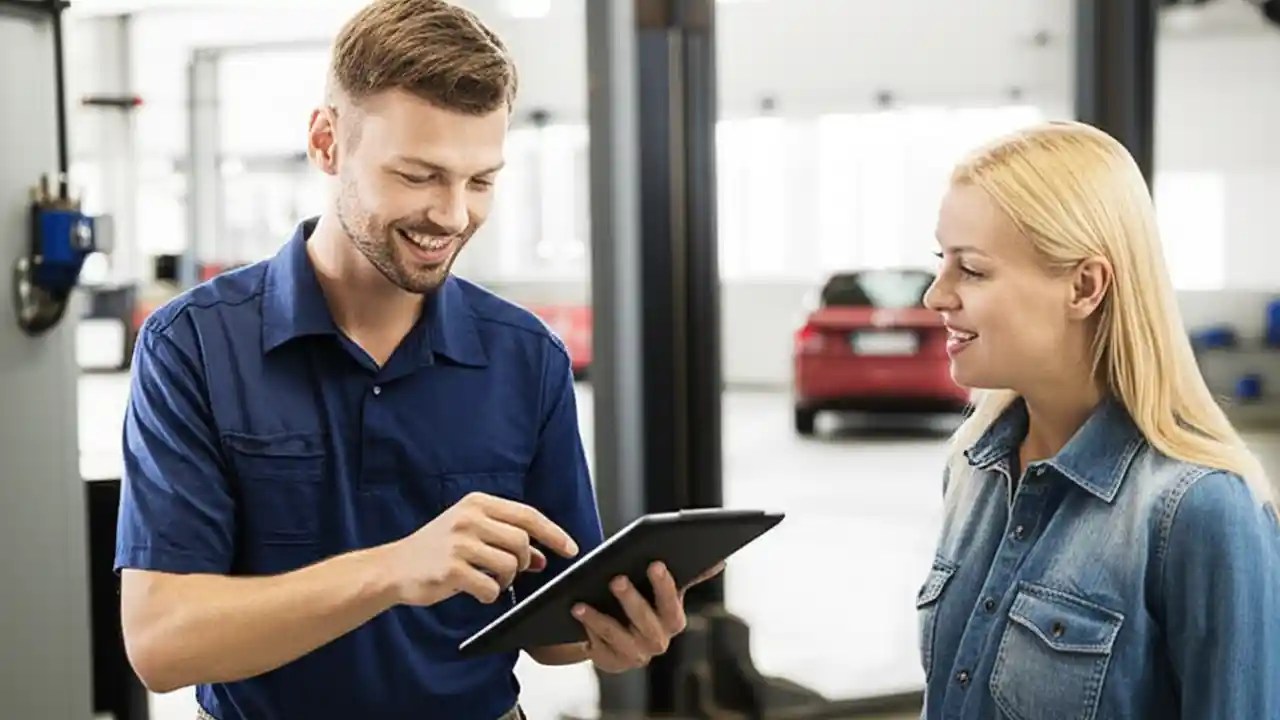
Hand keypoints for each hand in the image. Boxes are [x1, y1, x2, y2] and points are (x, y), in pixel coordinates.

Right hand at [384, 492, 578, 606]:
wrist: (393, 568)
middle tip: (513, 570)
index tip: (571, 549)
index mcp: (476, 503)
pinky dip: (490, 594)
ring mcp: (459, 543)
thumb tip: (544, 557)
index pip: (527, 515)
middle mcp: (469, 518)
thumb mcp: (471, 533)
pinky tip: (477, 591)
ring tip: (491, 579)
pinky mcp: (452, 570)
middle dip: (524, 561)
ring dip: (507, 579)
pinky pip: (491, 587)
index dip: (554, 533)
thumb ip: (506, 539)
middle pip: (522, 541)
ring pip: (510, 565)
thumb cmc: (436, 550)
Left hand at [572, 561, 724, 673]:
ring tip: (582, 600)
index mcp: (674, 620)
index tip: (655, 564)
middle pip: (645, 621)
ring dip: (600, 618)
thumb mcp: (663, 589)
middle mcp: (658, 642)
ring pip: (617, 636)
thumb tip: (720, 561)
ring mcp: (634, 655)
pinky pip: (598, 646)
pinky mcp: (611, 663)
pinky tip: (576, 611)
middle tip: (616, 578)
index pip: (672, 603)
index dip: (664, 586)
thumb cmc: (643, 602)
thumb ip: (688, 575)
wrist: (615, 633)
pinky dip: (587, 628)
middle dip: (631, 599)